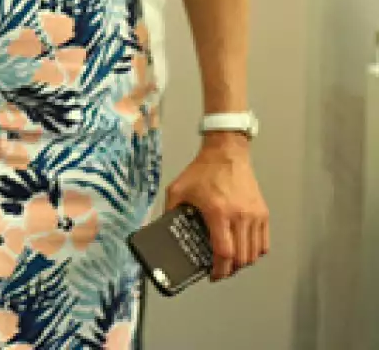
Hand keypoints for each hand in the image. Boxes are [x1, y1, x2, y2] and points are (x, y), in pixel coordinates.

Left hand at [165, 135, 269, 281]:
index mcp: (217, 212)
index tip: (213, 275)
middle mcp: (239, 216)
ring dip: (243, 263)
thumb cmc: (203, 170)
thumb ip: (170, 209)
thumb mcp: (178, 188)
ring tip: (230, 262)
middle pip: (241, 258)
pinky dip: (255, 252)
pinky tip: (244, 250)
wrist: (226, 153)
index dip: (219, 270)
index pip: (224, 252)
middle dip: (230, 270)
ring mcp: (254, 215)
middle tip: (220, 270)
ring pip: (254, 253)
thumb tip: (162, 228)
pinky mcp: (263, 213)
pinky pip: (264, 243)